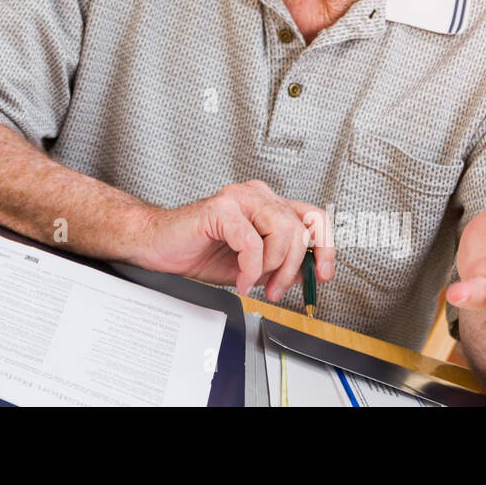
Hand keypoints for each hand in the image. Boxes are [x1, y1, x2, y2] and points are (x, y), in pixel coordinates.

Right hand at [138, 181, 333, 299]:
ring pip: (281, 231)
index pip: (314, 217)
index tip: (324, 274)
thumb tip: (307, 273)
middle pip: (300, 227)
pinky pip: (251, 242)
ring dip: (271, 267)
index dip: (326, 247)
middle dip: (293, 267)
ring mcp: (239, 197)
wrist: (159, 246)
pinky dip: (248, 268)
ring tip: (253, 281)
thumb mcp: (250, 265)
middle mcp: (257, 195)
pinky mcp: (221, 208)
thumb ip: (279, 264)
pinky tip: (238, 279)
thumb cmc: (198, 251)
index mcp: (267, 205)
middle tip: (276, 289)